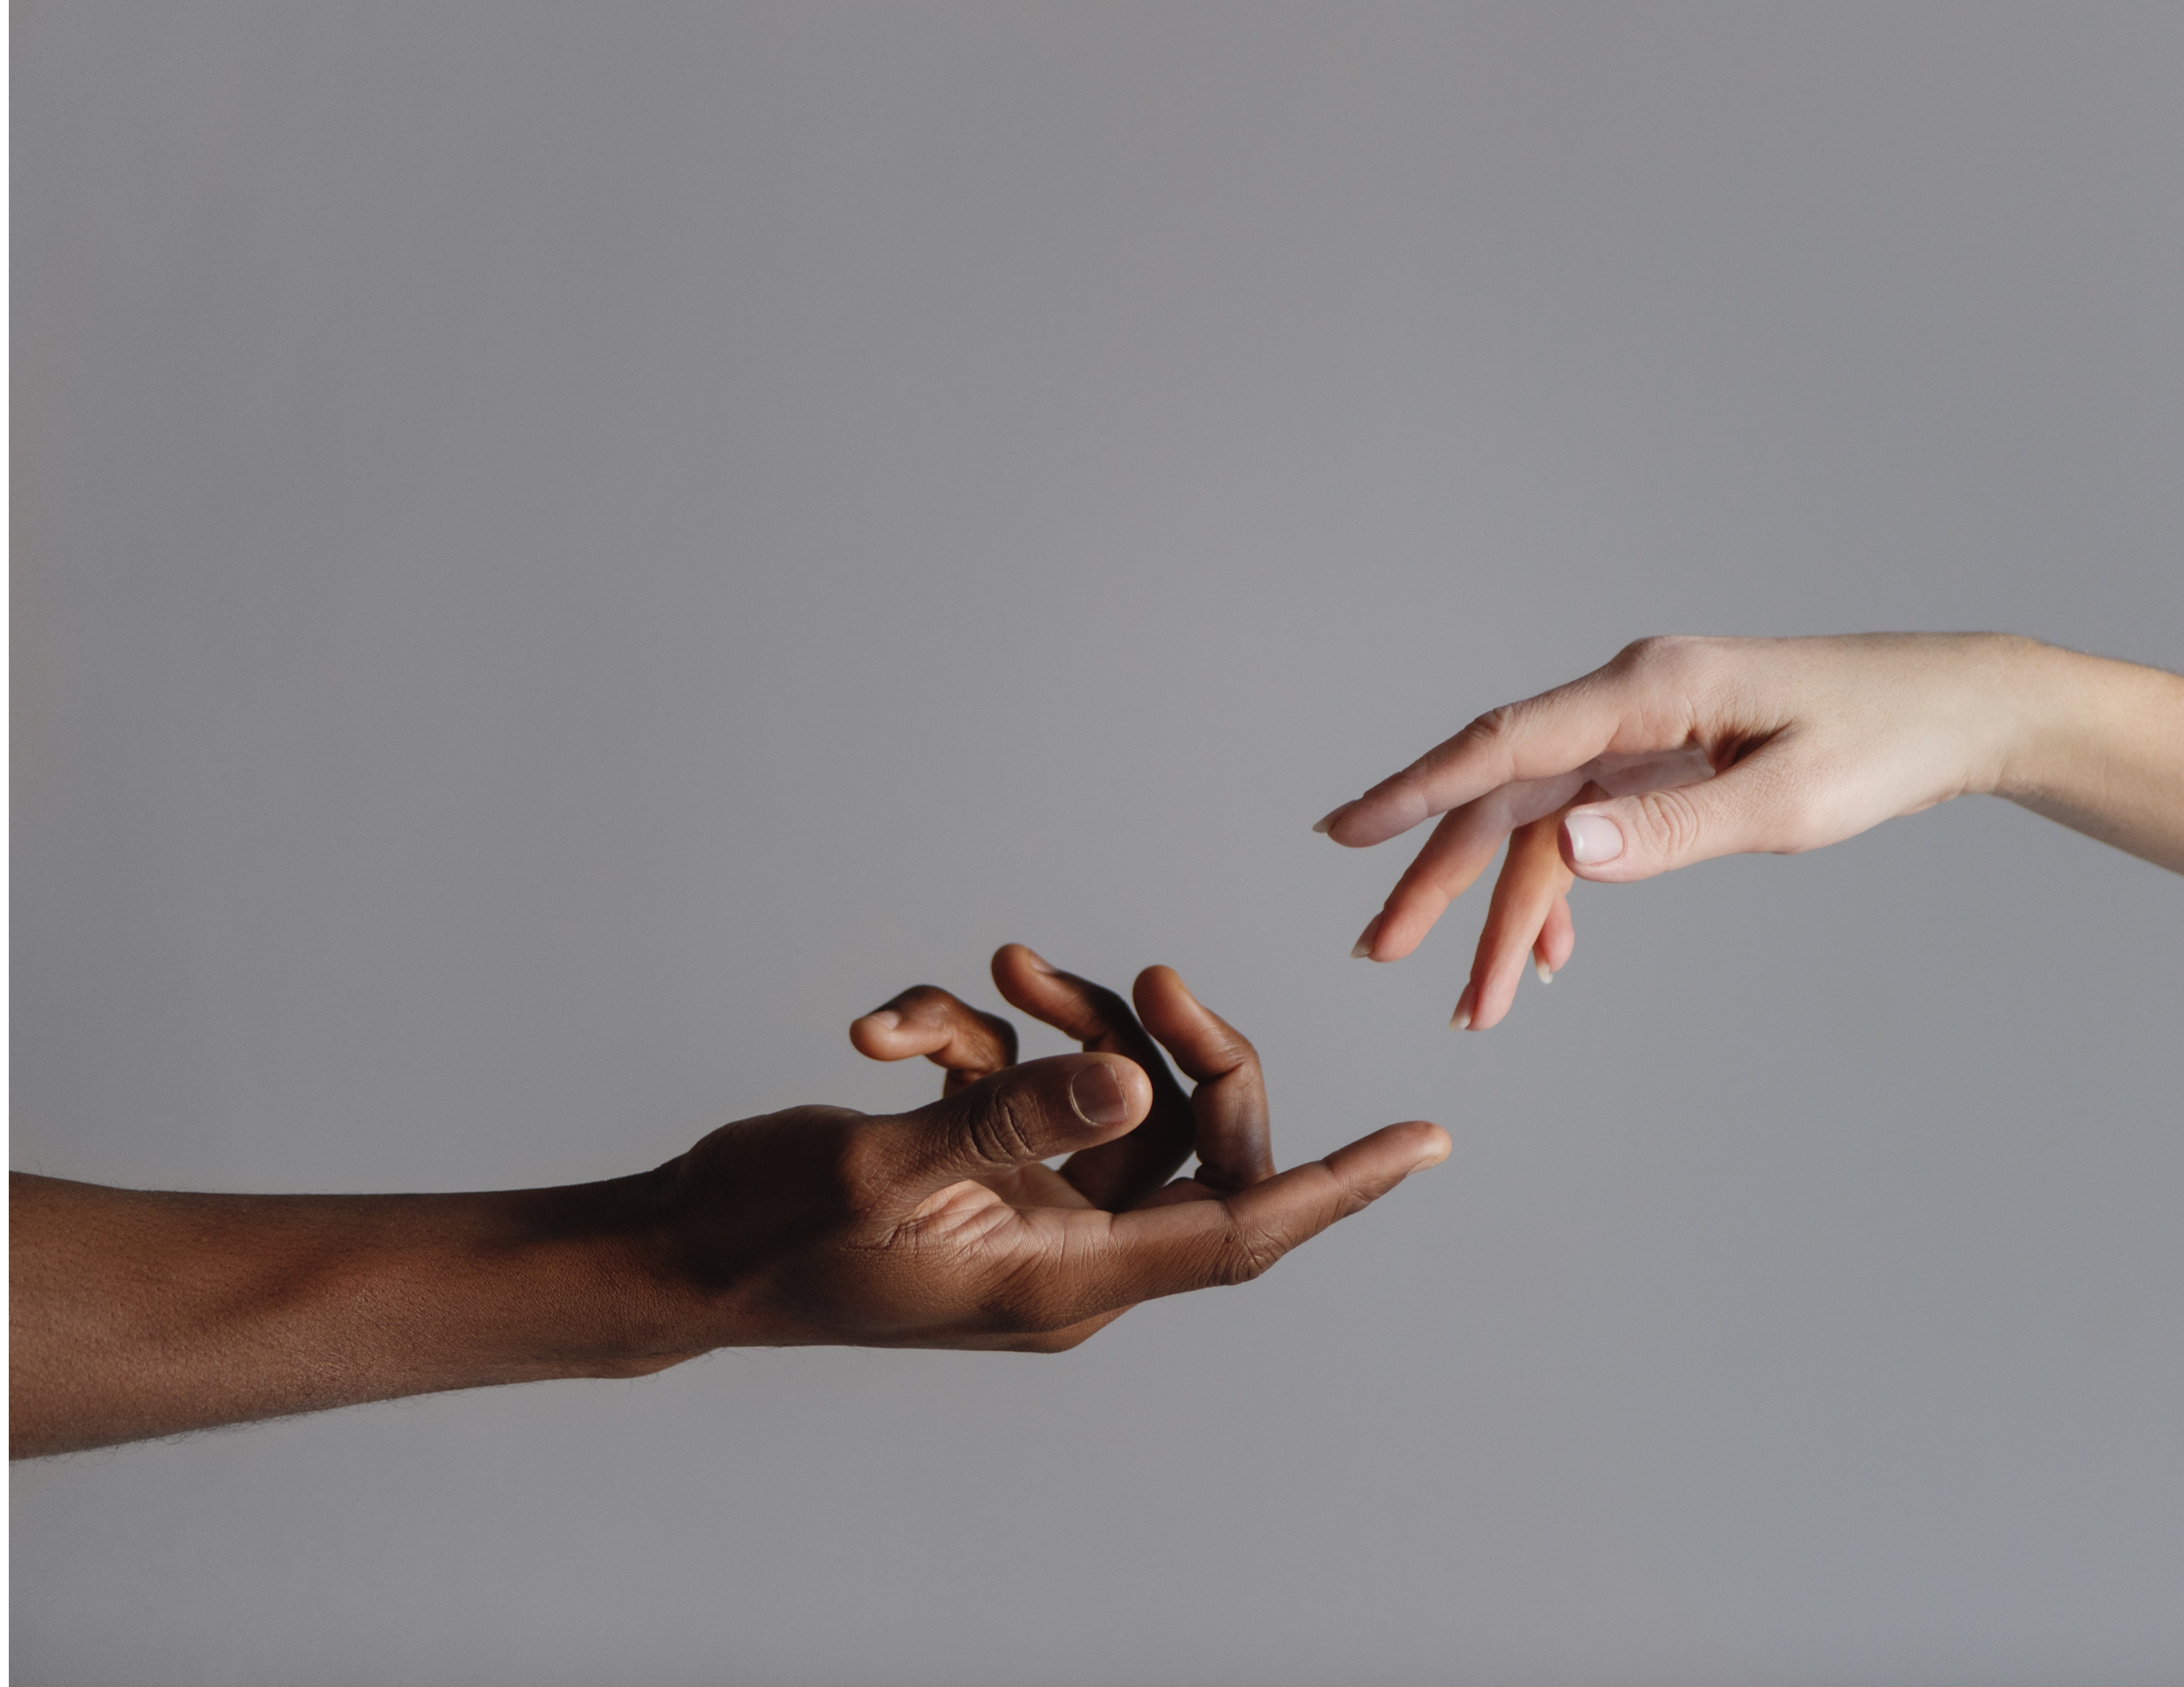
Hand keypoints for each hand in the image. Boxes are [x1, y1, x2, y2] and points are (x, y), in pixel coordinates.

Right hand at [649, 944, 1448, 1352]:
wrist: (684, 1246)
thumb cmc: (774, 1235)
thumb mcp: (894, 1172)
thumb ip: (1017, 1121)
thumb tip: (1132, 1080)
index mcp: (1071, 1280)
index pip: (1243, 1230)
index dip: (1340, 1185)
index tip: (1429, 1143)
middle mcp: (1069, 1246)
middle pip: (1189, 1133)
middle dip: (1174, 1044)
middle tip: (1149, 979)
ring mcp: (1029, 1203)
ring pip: (1113, 1088)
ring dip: (1066, 1020)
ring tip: (1000, 973)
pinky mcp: (985, 1161)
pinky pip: (1026, 1079)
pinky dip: (976, 1037)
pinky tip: (895, 1022)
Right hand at [1314, 635, 2038, 1029]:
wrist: (1954, 713)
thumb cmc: (1882, 742)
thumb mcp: (1786, 803)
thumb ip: (1671, 828)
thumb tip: (1567, 847)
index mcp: (1649, 692)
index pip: (1506, 745)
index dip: (1416, 789)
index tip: (1346, 831)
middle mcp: (1632, 700)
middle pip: (1505, 793)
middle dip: (1439, 877)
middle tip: (1382, 951)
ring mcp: (1646, 730)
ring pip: (1543, 823)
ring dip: (1506, 911)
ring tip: (1474, 1002)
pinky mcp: (1667, 760)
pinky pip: (1587, 825)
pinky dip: (1563, 890)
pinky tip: (1554, 954)